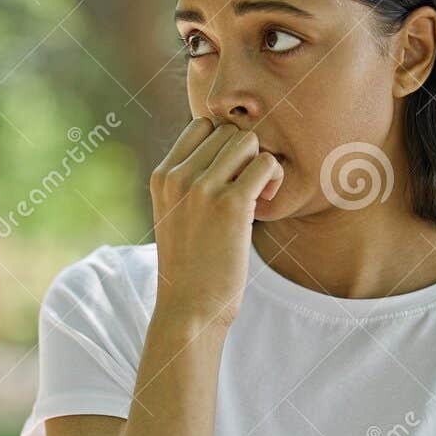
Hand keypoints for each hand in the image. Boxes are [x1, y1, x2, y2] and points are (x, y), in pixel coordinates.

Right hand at [149, 117, 284, 330]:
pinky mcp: (231, 205)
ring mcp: (203, 189)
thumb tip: (221, 148)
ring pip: (248, 140)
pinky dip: (274, 179)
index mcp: (161, 176)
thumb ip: (187, 183)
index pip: (200, 126)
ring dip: (261, 163)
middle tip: (248, 188)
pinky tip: (264, 204)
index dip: (223, 144)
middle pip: (227, 131)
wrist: (189, 309)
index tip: (229, 174)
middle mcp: (178, 176)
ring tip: (257, 195)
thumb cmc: (190, 267)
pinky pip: (266, 164)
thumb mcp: (173, 217)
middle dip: (245, 154)